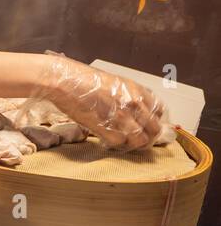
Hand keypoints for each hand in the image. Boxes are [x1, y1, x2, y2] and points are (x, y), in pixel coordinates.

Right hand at [38, 53, 167, 150]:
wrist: (66, 81)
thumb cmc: (85, 79)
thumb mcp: (115, 82)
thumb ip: (129, 95)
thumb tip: (135, 110)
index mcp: (137, 91)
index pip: (159, 111)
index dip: (154, 120)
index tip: (147, 125)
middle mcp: (133, 104)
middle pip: (153, 129)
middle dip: (149, 137)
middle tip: (140, 140)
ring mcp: (121, 117)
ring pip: (139, 140)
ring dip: (133, 144)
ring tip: (124, 143)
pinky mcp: (105, 128)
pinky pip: (119, 143)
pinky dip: (114, 145)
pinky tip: (107, 141)